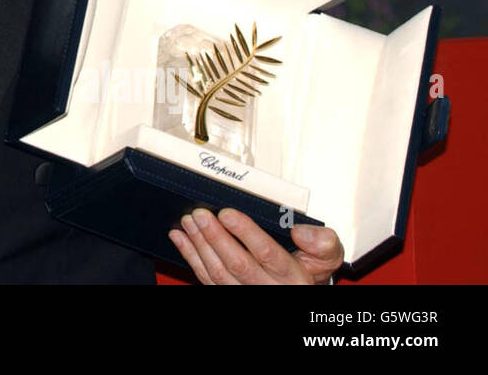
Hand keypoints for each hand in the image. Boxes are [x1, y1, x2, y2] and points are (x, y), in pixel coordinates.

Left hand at [169, 207, 341, 284]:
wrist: (300, 292)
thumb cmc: (309, 268)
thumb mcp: (326, 254)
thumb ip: (320, 241)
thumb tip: (300, 232)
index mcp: (293, 276)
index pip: (268, 254)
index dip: (246, 233)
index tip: (227, 213)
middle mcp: (269, 288)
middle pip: (238, 264)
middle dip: (215, 237)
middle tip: (200, 214)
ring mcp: (247, 293)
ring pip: (219, 274)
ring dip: (200, 246)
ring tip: (189, 222)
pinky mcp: (231, 294)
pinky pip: (207, 279)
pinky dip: (191, 257)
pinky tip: (181, 239)